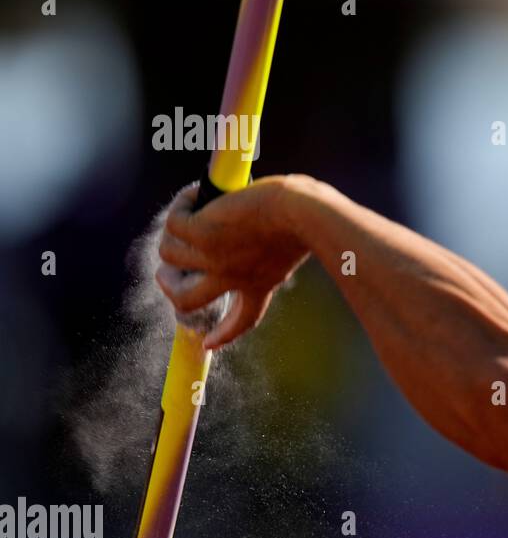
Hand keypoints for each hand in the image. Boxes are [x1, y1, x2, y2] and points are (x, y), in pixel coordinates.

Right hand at [155, 175, 311, 349]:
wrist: (303, 212)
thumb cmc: (311, 217)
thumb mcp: (297, 239)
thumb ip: (281, 239)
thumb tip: (278, 218)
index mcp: (261, 284)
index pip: (240, 321)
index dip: (222, 335)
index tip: (207, 344)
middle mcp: (233, 278)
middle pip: (186, 300)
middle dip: (170, 286)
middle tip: (167, 269)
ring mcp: (213, 259)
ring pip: (170, 254)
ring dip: (173, 233)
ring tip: (190, 209)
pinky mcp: (200, 233)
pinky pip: (175, 223)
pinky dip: (181, 206)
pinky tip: (196, 193)